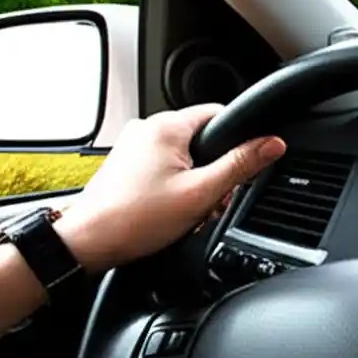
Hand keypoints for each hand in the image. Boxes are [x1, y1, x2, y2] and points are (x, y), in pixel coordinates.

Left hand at [53, 104, 285, 272]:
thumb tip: (272, 144)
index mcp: (167, 125)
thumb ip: (240, 165)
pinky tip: (169, 210)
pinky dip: (174, 185)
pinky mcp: (126, 164)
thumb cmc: (134, 219)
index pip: (220, 114)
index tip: (242, 166)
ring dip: (194, 181)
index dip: (238, 141)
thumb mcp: (200, 193)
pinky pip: (164, 166)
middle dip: (214, 170)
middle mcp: (147, 128)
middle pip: (202, 138)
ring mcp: (134, 146)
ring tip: (186, 210)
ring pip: (184, 155)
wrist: (86, 243)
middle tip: (210, 200)